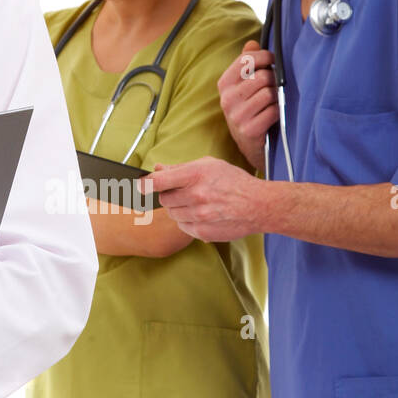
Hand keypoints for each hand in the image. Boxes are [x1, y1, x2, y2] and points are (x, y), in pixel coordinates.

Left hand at [139, 157, 266, 241]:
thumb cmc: (234, 182)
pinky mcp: (202, 231)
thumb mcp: (209, 165)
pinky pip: (182, 226)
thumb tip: (157, 170)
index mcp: (195, 175)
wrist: (258, 205)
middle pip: (164, 199)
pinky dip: (187, 221)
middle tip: (185, 192)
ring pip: (172, 213)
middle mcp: (196, 195)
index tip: (139, 186)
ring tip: (196, 203)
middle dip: (170, 195)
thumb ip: (180, 168)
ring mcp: (198, 215)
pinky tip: (202, 214)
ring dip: (179, 208)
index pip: (159, 181)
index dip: (145, 184)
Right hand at [217, 39, 277, 172]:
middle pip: (261, 76)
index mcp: (224, 84)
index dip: (265, 57)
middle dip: (273, 79)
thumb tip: (252, 43)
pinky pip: (273, 111)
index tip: (273, 60)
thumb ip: (247, 62)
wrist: (249, 144)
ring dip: (276, 96)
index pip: (246, 60)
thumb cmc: (250, 108)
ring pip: (268, 93)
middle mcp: (227, 99)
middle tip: (275, 85)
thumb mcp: (243, 85)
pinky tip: (274, 114)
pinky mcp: (249, 130)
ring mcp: (237, 116)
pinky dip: (278, 111)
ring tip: (274, 100)